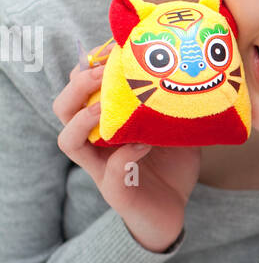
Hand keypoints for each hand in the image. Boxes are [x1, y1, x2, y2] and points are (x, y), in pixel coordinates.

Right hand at [53, 60, 200, 252]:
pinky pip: (110, 171)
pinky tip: (146, 144)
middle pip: (63, 109)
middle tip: (102, 72)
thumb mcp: (175, 128)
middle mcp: (95, 144)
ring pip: (68, 141)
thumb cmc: (170, 168)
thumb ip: (174, 105)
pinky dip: (126, 155)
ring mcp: (101, 169)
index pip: (79, 89)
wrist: (173, 214)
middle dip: (78, 86)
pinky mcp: (116, 192)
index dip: (87, 66)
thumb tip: (190, 71)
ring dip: (85, 119)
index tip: (109, 48)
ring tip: (107, 108)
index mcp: (105, 124)